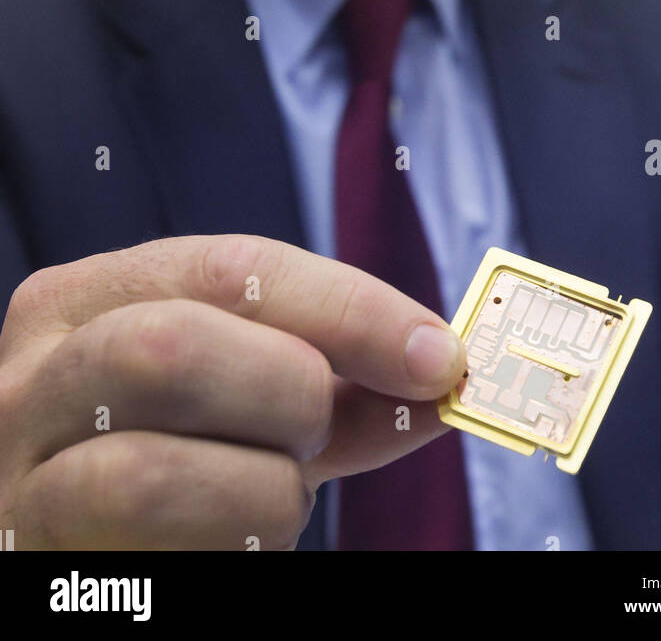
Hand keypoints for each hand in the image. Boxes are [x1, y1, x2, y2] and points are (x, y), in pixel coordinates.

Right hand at [0, 235, 465, 549]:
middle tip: (315, 433)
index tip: (438, 357)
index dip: (350, 309)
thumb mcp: (241, 397)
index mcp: (79, 302)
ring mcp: (17, 485)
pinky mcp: (34, 572)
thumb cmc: (161, 450)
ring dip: (258, 497)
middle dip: (285, 394)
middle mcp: (30, 381)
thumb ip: (331, 382)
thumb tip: (437, 370)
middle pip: (175, 351)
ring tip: (269, 502)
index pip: (230, 268)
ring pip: (150, 478)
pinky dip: (226, 556)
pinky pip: (153, 567)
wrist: (65, 547)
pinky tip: (223, 546)